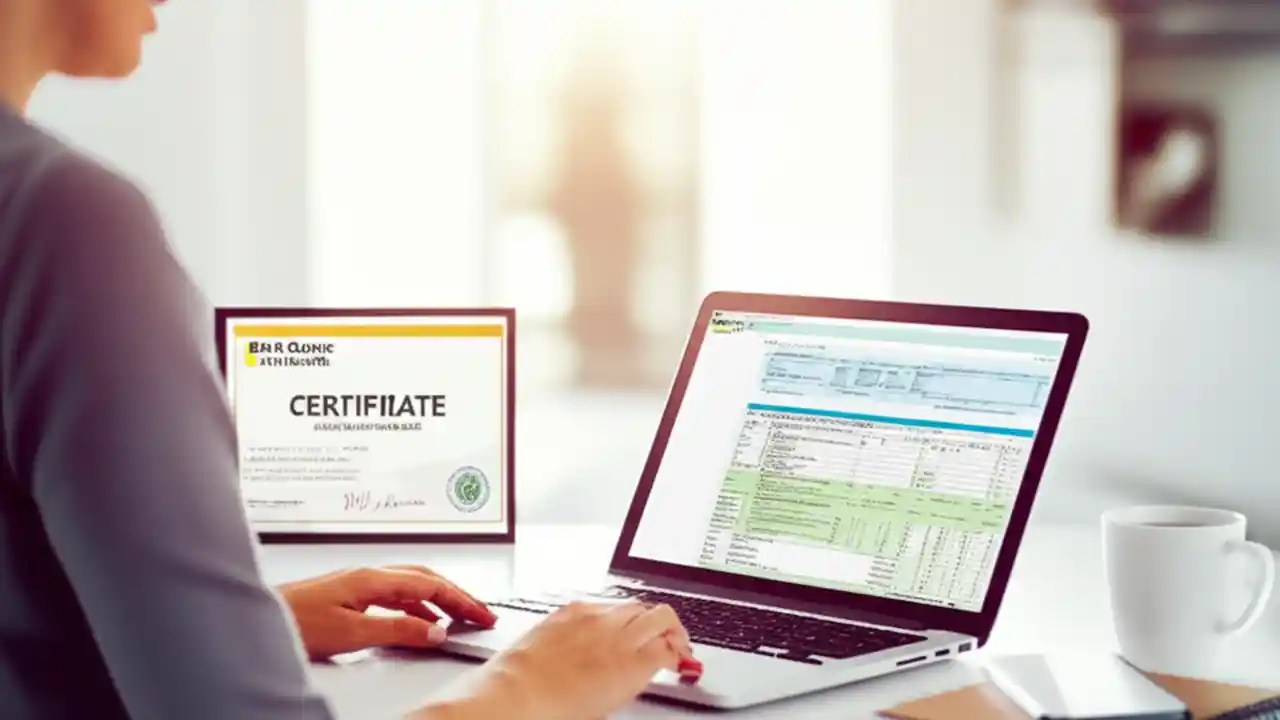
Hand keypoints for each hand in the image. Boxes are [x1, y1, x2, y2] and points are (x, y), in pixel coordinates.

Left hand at [279, 565, 496, 659]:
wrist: (259, 619)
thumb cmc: (294, 621)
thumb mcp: (353, 633)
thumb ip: (397, 631)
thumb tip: (435, 631)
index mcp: (373, 579)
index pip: (430, 585)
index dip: (460, 600)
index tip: (481, 614)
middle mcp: (368, 576)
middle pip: (425, 579)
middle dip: (456, 595)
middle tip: (479, 613)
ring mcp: (358, 584)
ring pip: (411, 587)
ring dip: (438, 601)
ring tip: (457, 618)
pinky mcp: (349, 596)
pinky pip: (395, 597)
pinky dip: (416, 608)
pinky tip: (418, 623)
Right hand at [421, 601, 700, 719]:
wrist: (518, 693)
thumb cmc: (518, 679)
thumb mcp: (541, 647)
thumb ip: (564, 644)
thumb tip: (574, 658)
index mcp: (573, 613)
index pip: (614, 608)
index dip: (630, 622)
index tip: (635, 632)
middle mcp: (599, 618)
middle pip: (641, 607)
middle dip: (657, 622)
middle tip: (666, 638)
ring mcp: (618, 637)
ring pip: (660, 617)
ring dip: (672, 632)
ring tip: (679, 648)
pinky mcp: (633, 662)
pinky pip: (666, 649)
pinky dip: (676, 654)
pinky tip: (679, 663)